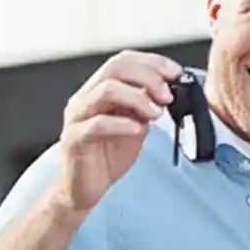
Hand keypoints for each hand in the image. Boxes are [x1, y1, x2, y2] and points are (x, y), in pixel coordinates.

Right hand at [52, 50, 181, 213]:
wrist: (84, 189)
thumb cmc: (107, 156)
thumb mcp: (135, 124)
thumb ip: (146, 106)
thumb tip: (169, 90)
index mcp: (98, 89)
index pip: (123, 60)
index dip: (152, 62)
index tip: (176, 72)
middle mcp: (85, 97)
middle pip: (115, 68)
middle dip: (148, 76)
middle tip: (167, 94)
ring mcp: (76, 117)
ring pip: (106, 90)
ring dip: (138, 98)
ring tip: (156, 113)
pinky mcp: (74, 139)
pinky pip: (97, 124)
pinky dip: (123, 124)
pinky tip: (139, 129)